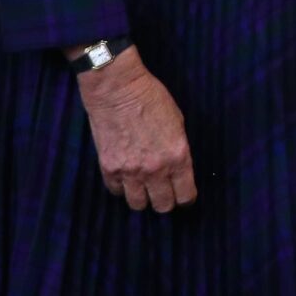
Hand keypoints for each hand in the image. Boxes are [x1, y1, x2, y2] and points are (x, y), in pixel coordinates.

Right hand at [74, 47, 196, 212]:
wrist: (118, 90)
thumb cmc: (152, 99)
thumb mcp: (178, 122)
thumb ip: (179, 150)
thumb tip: (179, 168)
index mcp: (178, 156)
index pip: (185, 195)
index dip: (187, 199)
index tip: (184, 196)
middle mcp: (155, 169)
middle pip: (163, 205)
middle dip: (166, 202)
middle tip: (164, 193)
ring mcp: (130, 171)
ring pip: (138, 205)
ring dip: (143, 198)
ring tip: (144, 188)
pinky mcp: (109, 168)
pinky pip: (117, 191)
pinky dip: (122, 188)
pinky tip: (126, 178)